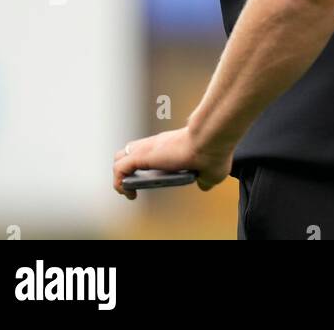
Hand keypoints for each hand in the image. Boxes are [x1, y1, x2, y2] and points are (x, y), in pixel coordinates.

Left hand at [112, 126, 231, 199]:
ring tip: (129, 190)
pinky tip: (130, 194)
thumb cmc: (215, 151)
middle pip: (131, 150)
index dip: (147, 164)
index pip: (152, 150)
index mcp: (172, 145)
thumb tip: (203, 185)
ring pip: (121, 157)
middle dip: (129, 167)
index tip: (153, 178)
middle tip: (136, 183)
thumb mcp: (213, 171)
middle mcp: (158, 144)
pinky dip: (119, 183)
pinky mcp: (141, 156)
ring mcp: (148, 149)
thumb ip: (205, 179)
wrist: (212, 138)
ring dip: (121, 175)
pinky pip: (119, 170)